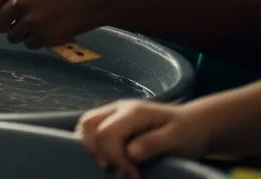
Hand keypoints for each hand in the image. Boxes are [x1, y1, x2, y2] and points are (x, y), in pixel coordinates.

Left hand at [0, 0, 118, 48]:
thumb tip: (2, 7)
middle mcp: (18, 2)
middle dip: (5, 27)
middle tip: (17, 25)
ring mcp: (31, 20)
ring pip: (13, 37)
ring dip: (23, 34)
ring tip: (41, 24)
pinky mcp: (44, 36)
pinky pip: (30, 45)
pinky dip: (37, 41)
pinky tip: (51, 30)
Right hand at [77, 100, 209, 178]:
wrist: (195, 124)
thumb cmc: (188, 132)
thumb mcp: (177, 139)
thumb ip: (153, 143)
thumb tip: (130, 153)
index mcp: (133, 112)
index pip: (107, 133)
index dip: (115, 157)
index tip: (133, 175)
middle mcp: (118, 108)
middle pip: (88, 125)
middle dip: (98, 151)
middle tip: (118, 170)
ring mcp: (113, 113)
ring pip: (85, 126)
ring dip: (93, 148)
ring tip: (112, 165)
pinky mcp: (112, 121)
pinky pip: (91, 130)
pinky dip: (94, 145)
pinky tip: (109, 157)